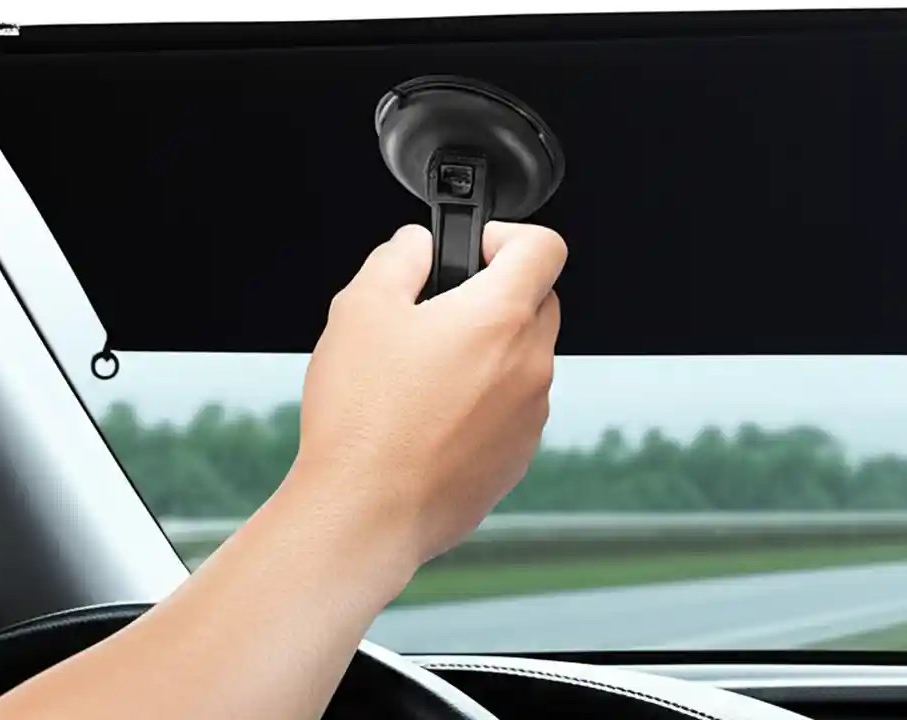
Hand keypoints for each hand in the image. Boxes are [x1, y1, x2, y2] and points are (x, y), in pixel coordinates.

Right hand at [293, 221, 565, 565]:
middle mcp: (530, 364)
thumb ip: (398, 258)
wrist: (367, 512)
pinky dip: (485, 402)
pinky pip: (513, 408)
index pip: (545, 247)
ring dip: (490, 353)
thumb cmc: (364, 419)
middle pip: (539, 303)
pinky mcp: (519, 456)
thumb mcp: (361, 309)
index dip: (508, 236)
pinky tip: (432, 417)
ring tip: (426, 373)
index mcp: (501, 317)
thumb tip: (416, 247)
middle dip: (497, 295)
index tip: (475, 249)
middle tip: (440, 313)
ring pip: (526, 359)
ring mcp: (530, 415)